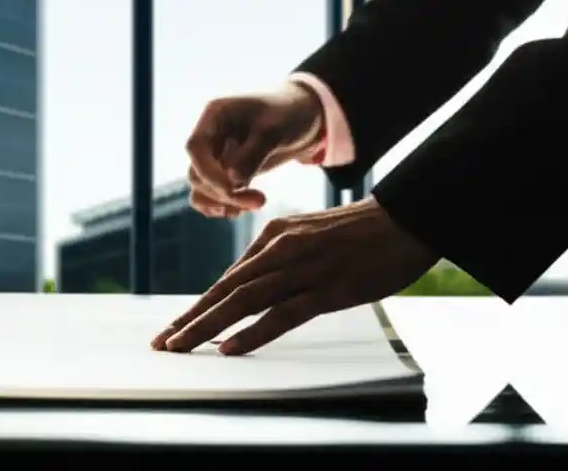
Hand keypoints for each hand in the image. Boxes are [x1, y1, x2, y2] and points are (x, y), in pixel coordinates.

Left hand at [150, 198, 438, 355]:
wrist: (405, 220)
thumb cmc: (359, 232)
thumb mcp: (307, 234)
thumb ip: (275, 256)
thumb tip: (245, 282)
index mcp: (273, 236)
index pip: (227, 279)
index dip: (198, 306)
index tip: (175, 326)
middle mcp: (278, 250)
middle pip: (225, 291)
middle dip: (190, 319)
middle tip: (162, 343)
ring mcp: (301, 270)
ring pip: (243, 302)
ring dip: (207, 327)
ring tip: (181, 347)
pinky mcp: (326, 290)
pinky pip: (282, 315)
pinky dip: (252, 332)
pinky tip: (229, 348)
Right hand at [185, 80, 324, 218]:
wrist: (305, 117)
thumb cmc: (288, 114)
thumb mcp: (273, 130)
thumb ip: (252, 155)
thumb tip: (231, 181)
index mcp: (214, 116)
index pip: (195, 148)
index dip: (208, 172)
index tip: (232, 190)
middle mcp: (210, 137)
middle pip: (197, 172)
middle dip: (223, 192)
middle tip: (260, 201)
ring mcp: (217, 155)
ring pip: (202, 187)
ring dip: (222, 202)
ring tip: (254, 206)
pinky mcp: (227, 172)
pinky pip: (213, 194)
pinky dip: (224, 205)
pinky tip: (244, 209)